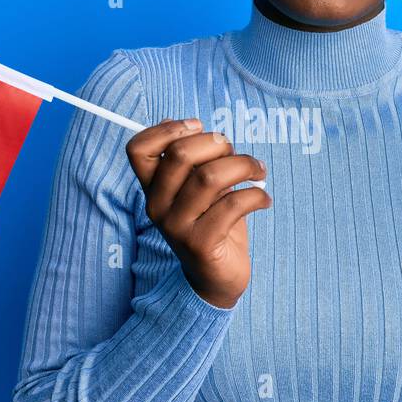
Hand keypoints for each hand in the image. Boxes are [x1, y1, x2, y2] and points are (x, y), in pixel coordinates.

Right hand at [125, 118, 270, 307]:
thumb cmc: (211, 221)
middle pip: (180, 154)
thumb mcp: (197, 187)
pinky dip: (256, 195)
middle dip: (218, 144)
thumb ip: (191, 160)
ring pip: (210, 177)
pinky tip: (264, 199)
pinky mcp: (201, 244)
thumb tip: (185, 124)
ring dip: (244, 165)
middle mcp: (157, 206)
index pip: (137, 149)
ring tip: (259, 171)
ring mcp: (176, 227)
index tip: (198, 127)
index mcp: (152, 187)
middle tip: (237, 154)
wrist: (216, 276)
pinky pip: (233, 205)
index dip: (167, 129)